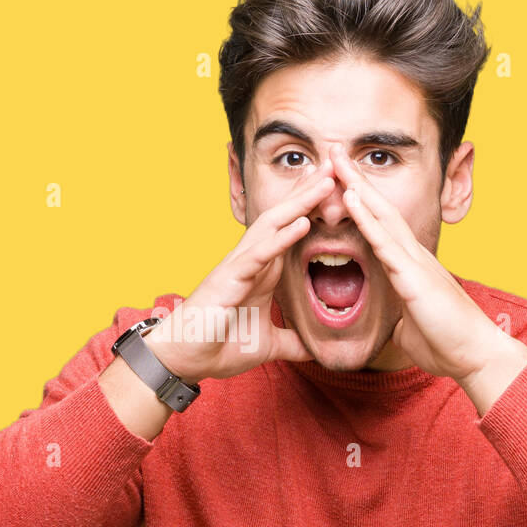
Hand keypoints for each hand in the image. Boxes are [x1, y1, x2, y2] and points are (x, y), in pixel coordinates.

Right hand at [143, 159, 336, 382]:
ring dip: (300, 203)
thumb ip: (292, 342)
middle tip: (337, 167)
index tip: (341, 191)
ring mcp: (239, 267)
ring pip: (272, 226)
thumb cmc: (219, 345)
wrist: (186, 360)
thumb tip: (316, 349)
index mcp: (263, 272)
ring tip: (325, 182)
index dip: (314, 210)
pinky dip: (281, 238)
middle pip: (284, 218)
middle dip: (310, 193)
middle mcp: (252, 262)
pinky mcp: (229, 280)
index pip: (292, 232)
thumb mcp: (269, 345)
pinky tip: (302, 223)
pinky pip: (259, 255)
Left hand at [327, 143, 526, 408]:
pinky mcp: (414, 278)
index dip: (362, 202)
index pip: (381, 226)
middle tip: (334, 151)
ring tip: (336, 160)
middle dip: (356, 180)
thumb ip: (402, 316)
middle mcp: (413, 256)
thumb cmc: (446, 343)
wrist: (475, 356)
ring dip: (357, 187)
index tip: (341, 181)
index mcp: (411, 267)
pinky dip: (367, 219)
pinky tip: (352, 198)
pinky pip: (385, 242)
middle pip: (380, 209)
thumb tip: (396, 322)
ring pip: (381, 216)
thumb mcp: (412, 326)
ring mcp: (414, 263)